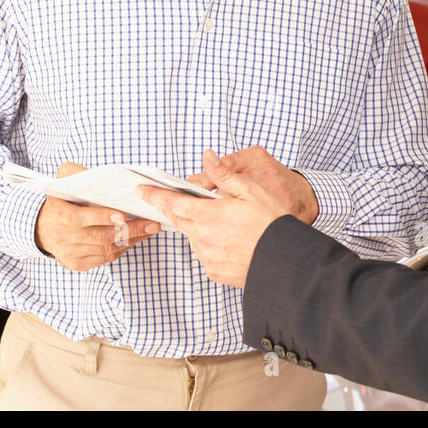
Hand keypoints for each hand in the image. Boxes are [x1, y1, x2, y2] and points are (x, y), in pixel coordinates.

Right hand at [34, 161, 160, 269]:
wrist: (42, 229)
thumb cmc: (59, 201)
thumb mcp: (61, 181)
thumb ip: (75, 173)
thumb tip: (96, 174)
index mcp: (59, 215)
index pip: (80, 218)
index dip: (101, 217)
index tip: (122, 215)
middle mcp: (64, 237)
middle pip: (100, 237)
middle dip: (129, 230)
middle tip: (152, 223)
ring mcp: (70, 253)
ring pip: (106, 249)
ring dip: (131, 240)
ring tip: (150, 229)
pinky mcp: (78, 264)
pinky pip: (105, 258)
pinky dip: (122, 248)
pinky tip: (136, 238)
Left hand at [137, 147, 316, 287]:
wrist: (286, 259)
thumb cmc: (272, 222)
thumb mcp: (251, 191)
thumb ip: (224, 175)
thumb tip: (207, 156)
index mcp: (208, 215)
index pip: (171, 202)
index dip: (154, 195)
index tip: (141, 189)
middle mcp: (202, 238)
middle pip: (179, 220)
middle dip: (175, 209)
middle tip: (176, 199)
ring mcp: (208, 257)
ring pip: (193, 237)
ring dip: (199, 227)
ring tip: (222, 222)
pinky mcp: (215, 271)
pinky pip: (205, 254)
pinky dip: (211, 245)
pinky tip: (230, 240)